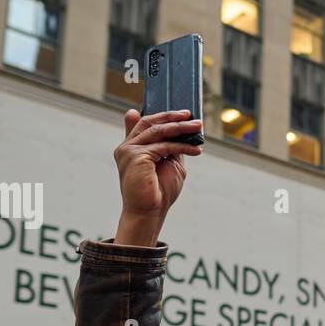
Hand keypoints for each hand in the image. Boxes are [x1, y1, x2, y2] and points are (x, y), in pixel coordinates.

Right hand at [113, 109, 204, 245]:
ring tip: (198, 127)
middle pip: (150, 122)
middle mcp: (126, 147)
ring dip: (181, 128)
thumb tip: (182, 131)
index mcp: (131, 147)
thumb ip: (171, 146)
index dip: (163, 116)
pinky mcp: (136, 156)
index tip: (182, 112)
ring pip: (159, 131)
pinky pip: (164, 146)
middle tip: (191, 115)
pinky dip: (182, 146)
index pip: (145, 124)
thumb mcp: (169, 164)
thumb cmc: (158, 192)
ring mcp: (129, 150)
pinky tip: (196, 150)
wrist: (149, 212)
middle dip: (172, 117)